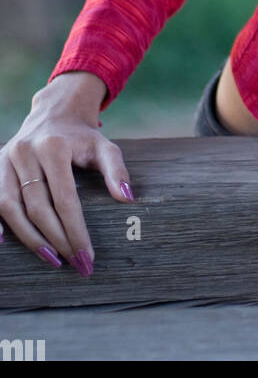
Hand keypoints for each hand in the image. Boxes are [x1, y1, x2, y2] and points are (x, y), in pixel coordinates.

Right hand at [0, 77, 132, 276]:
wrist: (55, 113)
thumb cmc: (82, 137)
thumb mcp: (104, 147)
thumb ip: (117, 170)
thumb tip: (127, 198)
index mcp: (54, 147)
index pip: (65, 199)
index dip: (76, 231)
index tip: (88, 256)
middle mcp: (26, 152)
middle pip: (38, 207)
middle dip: (57, 240)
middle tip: (74, 264)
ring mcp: (7, 159)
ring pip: (11, 207)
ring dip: (30, 238)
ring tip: (52, 260)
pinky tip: (4, 244)